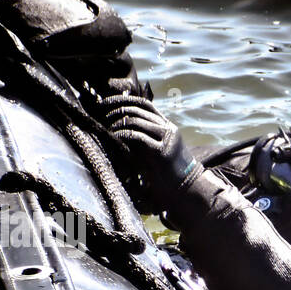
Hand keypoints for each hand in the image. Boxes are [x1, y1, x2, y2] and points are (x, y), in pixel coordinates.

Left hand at [100, 93, 198, 212]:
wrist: (187, 189)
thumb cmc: (168, 172)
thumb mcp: (156, 149)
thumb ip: (145, 137)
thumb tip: (120, 125)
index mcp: (169, 126)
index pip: (145, 104)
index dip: (125, 100)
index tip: (107, 103)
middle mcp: (170, 129)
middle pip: (138, 110)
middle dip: (117, 110)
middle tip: (103, 116)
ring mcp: (168, 140)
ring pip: (137, 121)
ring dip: (118, 123)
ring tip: (108, 128)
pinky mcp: (162, 152)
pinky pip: (137, 136)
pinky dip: (123, 134)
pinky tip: (115, 137)